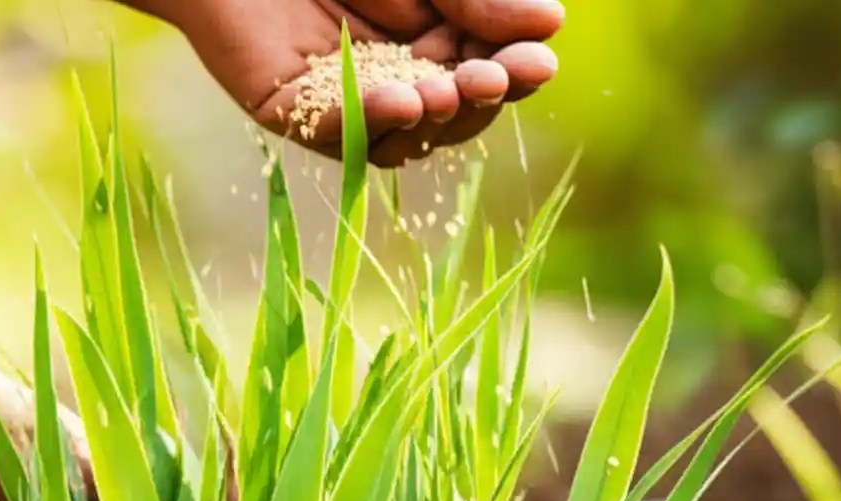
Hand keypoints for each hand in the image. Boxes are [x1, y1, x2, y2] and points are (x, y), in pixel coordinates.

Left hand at [174, 0, 562, 166]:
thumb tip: (550, 22)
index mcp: (431, 43)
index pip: (486, 73)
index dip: (514, 74)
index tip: (539, 62)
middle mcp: (393, 80)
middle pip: (452, 116)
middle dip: (478, 99)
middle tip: (492, 77)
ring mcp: (342, 104)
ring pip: (400, 139)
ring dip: (429, 119)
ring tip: (444, 90)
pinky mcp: (290, 112)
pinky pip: (335, 132)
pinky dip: (367, 121)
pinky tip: (398, 101)